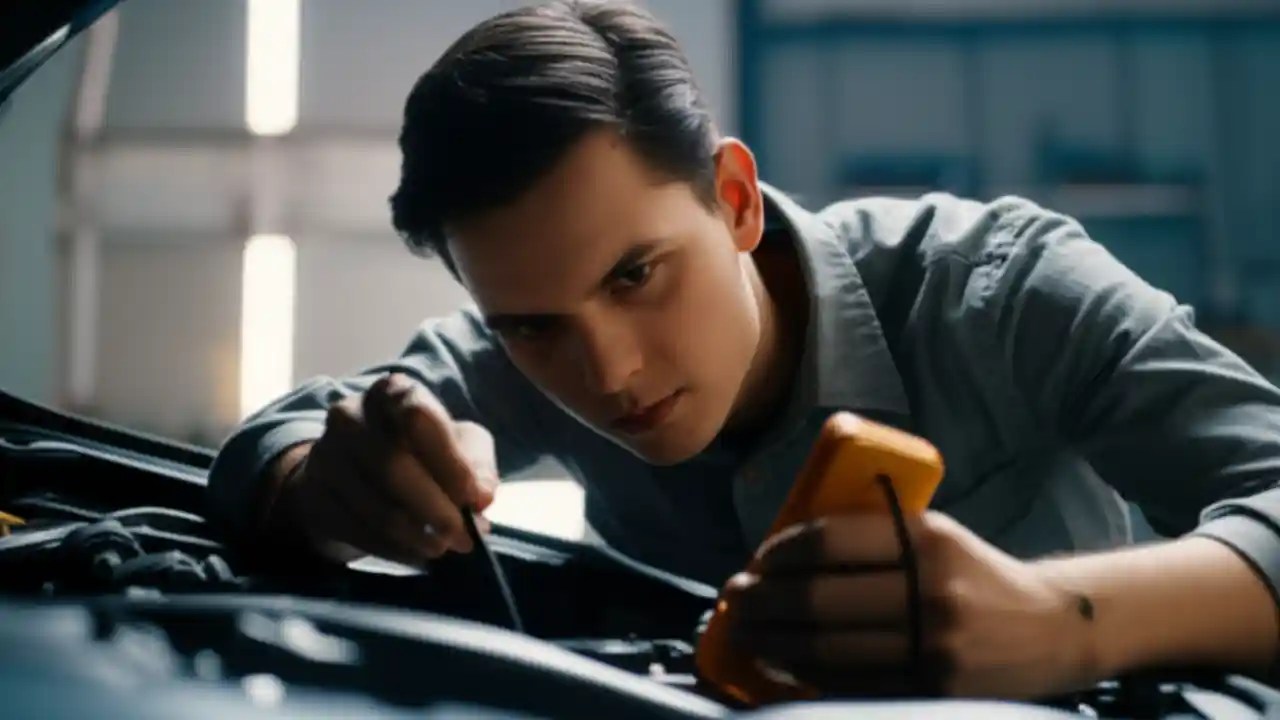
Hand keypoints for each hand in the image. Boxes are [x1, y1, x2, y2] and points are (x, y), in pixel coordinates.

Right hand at [279, 372, 499, 565]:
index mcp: (392, 391)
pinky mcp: (314, 496)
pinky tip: (417, 555)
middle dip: (435, 508)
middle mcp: (350, 415)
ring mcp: (325, 455)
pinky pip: (358, 531)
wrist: (356, 472)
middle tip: (463, 537)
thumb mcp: (459, 445)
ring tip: (444, 548)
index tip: (475, 497)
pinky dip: (395, 549)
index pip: (417, 416)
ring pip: (375, 506)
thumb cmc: (421, 452)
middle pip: (391, 465)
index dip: (449, 461)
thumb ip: (477, 464)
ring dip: (417, 535)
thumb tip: (481, 496)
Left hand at [722, 511, 1099, 699]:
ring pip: (828, 648)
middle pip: (820, 599)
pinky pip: (852, 684)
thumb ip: (873, 535)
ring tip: (746, 632)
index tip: (756, 561)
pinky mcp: (932, 691)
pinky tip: (783, 662)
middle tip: (735, 600)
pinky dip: (807, 674)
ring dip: (773, 642)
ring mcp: (934, 647)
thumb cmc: (973, 573)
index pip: (830, 540)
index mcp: (927, 538)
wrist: (1053, 628)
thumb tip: (783, 550)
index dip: (780, 553)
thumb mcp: (934, 535)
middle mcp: (931, 590)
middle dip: (763, 601)